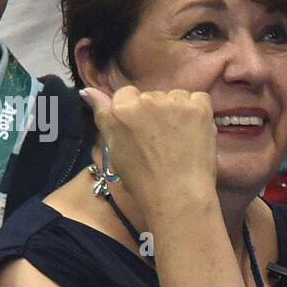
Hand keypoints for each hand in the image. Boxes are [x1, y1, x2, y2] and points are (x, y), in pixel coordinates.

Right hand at [79, 86, 216, 221]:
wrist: (177, 195)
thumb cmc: (142, 179)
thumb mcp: (114, 148)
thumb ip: (102, 115)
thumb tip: (87, 91)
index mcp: (121, 109)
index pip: (127, 94)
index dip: (136, 113)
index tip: (142, 132)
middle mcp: (146, 100)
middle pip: (152, 96)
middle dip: (156, 112)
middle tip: (161, 141)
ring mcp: (174, 103)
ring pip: (176, 96)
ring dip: (178, 111)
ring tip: (179, 139)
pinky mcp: (199, 108)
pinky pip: (199, 99)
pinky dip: (199, 112)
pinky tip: (195, 133)